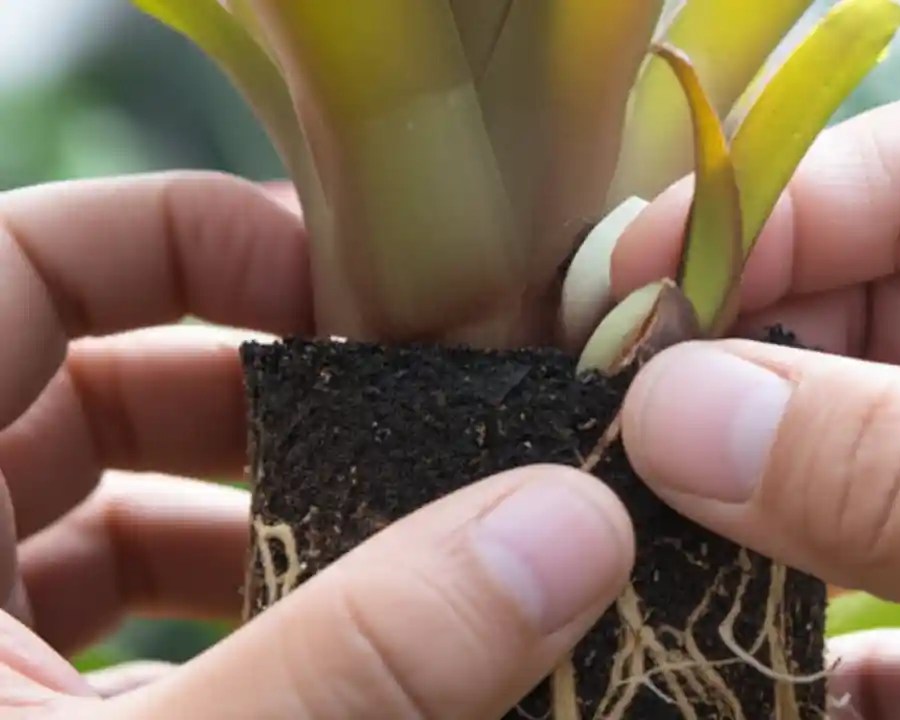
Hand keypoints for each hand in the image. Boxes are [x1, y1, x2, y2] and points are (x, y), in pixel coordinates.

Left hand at [0, 173, 632, 717]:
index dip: (188, 234)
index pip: (24, 264)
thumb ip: (354, 658)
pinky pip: (139, 623)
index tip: (356, 286)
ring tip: (436, 540)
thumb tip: (570, 534)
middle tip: (439, 413)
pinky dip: (260, 618)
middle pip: (108, 388)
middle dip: (286, 395)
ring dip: (292, 518)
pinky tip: (376, 650)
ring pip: (136, 513)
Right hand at [615, 97, 899, 718]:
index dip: (777, 214)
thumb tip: (679, 406)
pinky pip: (886, 626)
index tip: (639, 295)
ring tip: (641, 545)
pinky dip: (804, 656)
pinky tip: (738, 679)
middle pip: (874, 316)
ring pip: (859, 469)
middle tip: (619, 435)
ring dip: (751, 510)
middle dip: (741, 366)